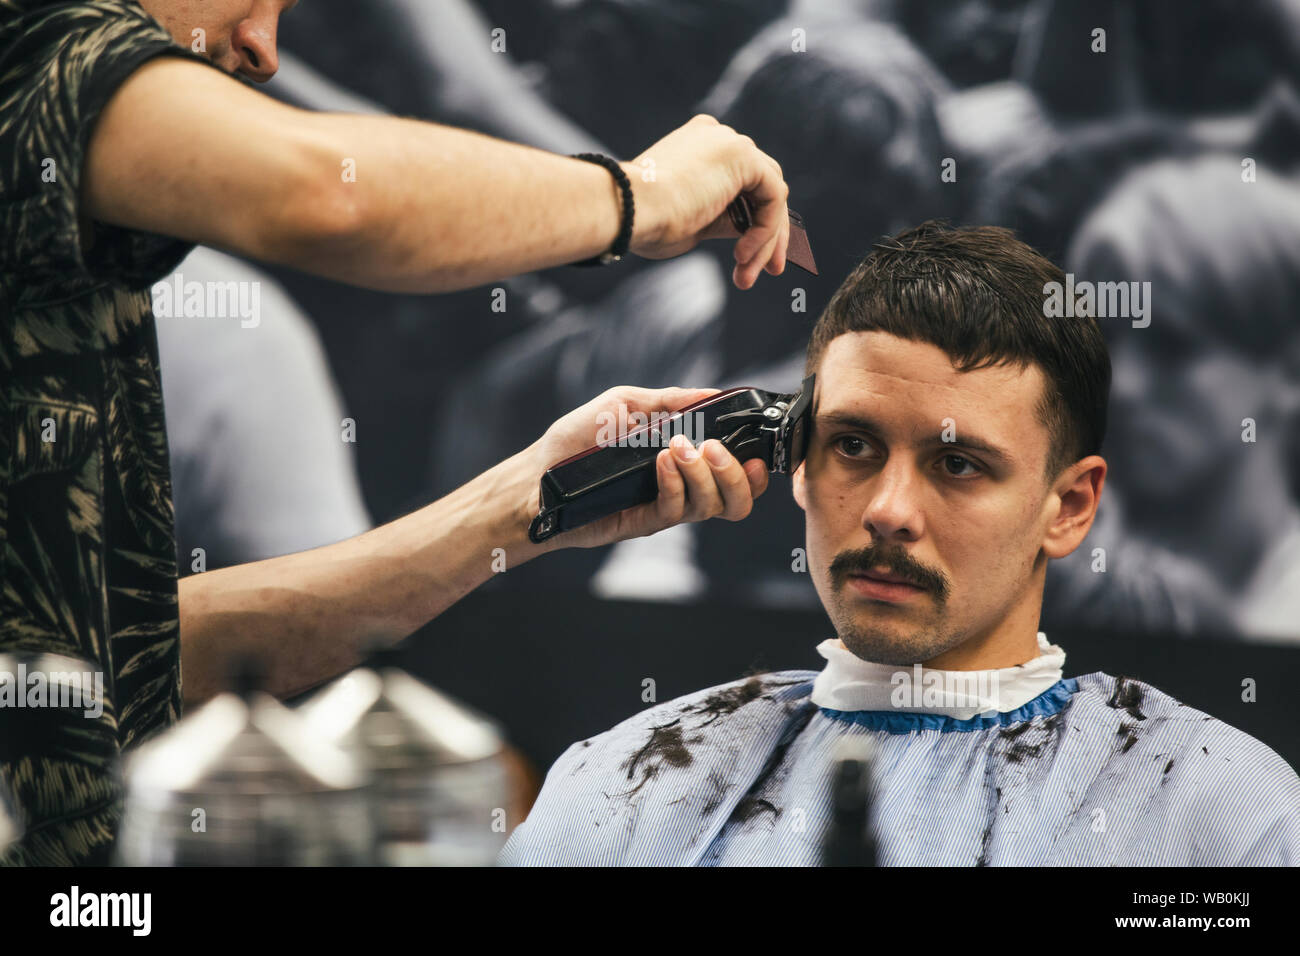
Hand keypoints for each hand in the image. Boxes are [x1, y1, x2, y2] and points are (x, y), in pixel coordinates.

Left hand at [522, 386, 769, 549]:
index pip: (738, 472)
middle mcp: (683, 487)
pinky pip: (677, 510)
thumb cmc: (578, 438)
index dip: (756, 466)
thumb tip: (713, 393)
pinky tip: (661, 463)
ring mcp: (665, 506)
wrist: (538, 473)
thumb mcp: (625, 404)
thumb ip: (670, 400)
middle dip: (737, 473)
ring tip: (679, 449)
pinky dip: (676, 484)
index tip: (756, 448)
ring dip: (705, 474)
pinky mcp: (644, 522)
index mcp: (686, 460)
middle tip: (715, 448)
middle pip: (738, 499)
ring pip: (713, 506)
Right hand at [621, 114, 790, 289]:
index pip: (742, 183)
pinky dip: (766, 230)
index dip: (753, 222)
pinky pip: (773, 197)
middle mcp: (718, 138)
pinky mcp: (745, 157)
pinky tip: (742, 254)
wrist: (628, 210)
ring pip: (770, 196)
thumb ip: (723, 219)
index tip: (749, 258)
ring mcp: (732, 143)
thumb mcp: (694, 222)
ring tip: (746, 274)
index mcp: (700, 146)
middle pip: (761, 188)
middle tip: (768, 271)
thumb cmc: (647, 221)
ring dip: (766, 240)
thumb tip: (749, 232)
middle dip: (768, 233)